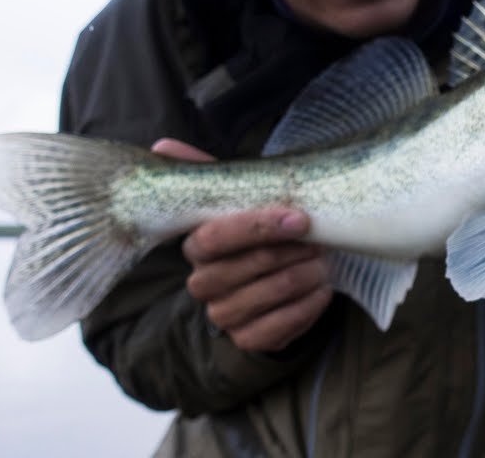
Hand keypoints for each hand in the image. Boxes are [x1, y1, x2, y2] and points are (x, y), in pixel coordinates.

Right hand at [152, 138, 332, 352]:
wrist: (278, 282)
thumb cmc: (261, 235)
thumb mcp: (240, 202)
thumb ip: (211, 175)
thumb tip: (163, 145)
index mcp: (197, 247)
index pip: (214, 237)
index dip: (257, 227)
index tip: (298, 218)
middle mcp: (203, 283)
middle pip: (243, 268)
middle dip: (287, 253)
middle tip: (319, 242)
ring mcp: (223, 314)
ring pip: (264, 296)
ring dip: (301, 278)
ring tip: (322, 264)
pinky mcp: (247, 338)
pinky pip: (276, 329)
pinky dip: (306, 307)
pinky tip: (322, 290)